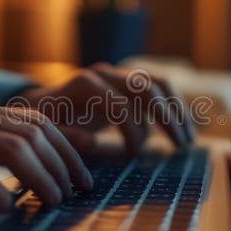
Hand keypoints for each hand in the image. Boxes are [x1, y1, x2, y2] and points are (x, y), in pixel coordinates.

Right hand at [0, 100, 92, 209]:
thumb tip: (31, 160)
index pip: (33, 121)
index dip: (64, 146)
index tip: (80, 172)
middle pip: (29, 133)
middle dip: (61, 163)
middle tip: (75, 190)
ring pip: (10, 148)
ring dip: (39, 176)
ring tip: (52, 199)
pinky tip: (5, 205)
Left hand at [17, 63, 194, 155]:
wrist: (42, 104)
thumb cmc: (46, 122)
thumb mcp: (48, 132)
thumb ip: (65, 137)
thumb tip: (90, 141)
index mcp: (85, 85)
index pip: (121, 106)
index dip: (133, 132)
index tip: (134, 156)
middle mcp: (104, 74)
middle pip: (146, 89)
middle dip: (167, 118)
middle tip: (181, 147)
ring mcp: (118, 75)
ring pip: (158, 84)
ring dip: (177, 110)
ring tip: (188, 140)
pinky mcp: (127, 82)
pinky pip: (158, 88)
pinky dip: (173, 106)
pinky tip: (182, 130)